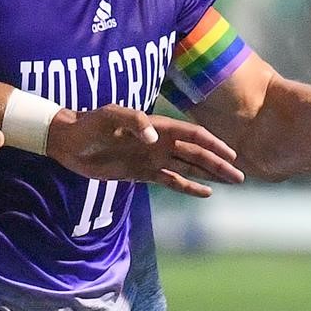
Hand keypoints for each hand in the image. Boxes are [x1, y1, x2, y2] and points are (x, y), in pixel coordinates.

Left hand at [47, 106, 244, 197]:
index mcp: (157, 126)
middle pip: (197, 153)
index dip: (213, 144)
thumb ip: (133, 120)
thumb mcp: (108, 116)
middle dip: (219, 163)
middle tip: (241, 176)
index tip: (231, 155)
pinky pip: (171, 180)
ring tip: (232, 182)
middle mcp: (159, 142)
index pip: (192, 135)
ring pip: (189, 167)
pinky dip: (189, 186)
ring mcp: (152, 158)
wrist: (68, 142)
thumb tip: (154, 137)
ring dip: (210, 174)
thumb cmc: (88, 124)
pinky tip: (205, 193)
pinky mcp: (141, 173)